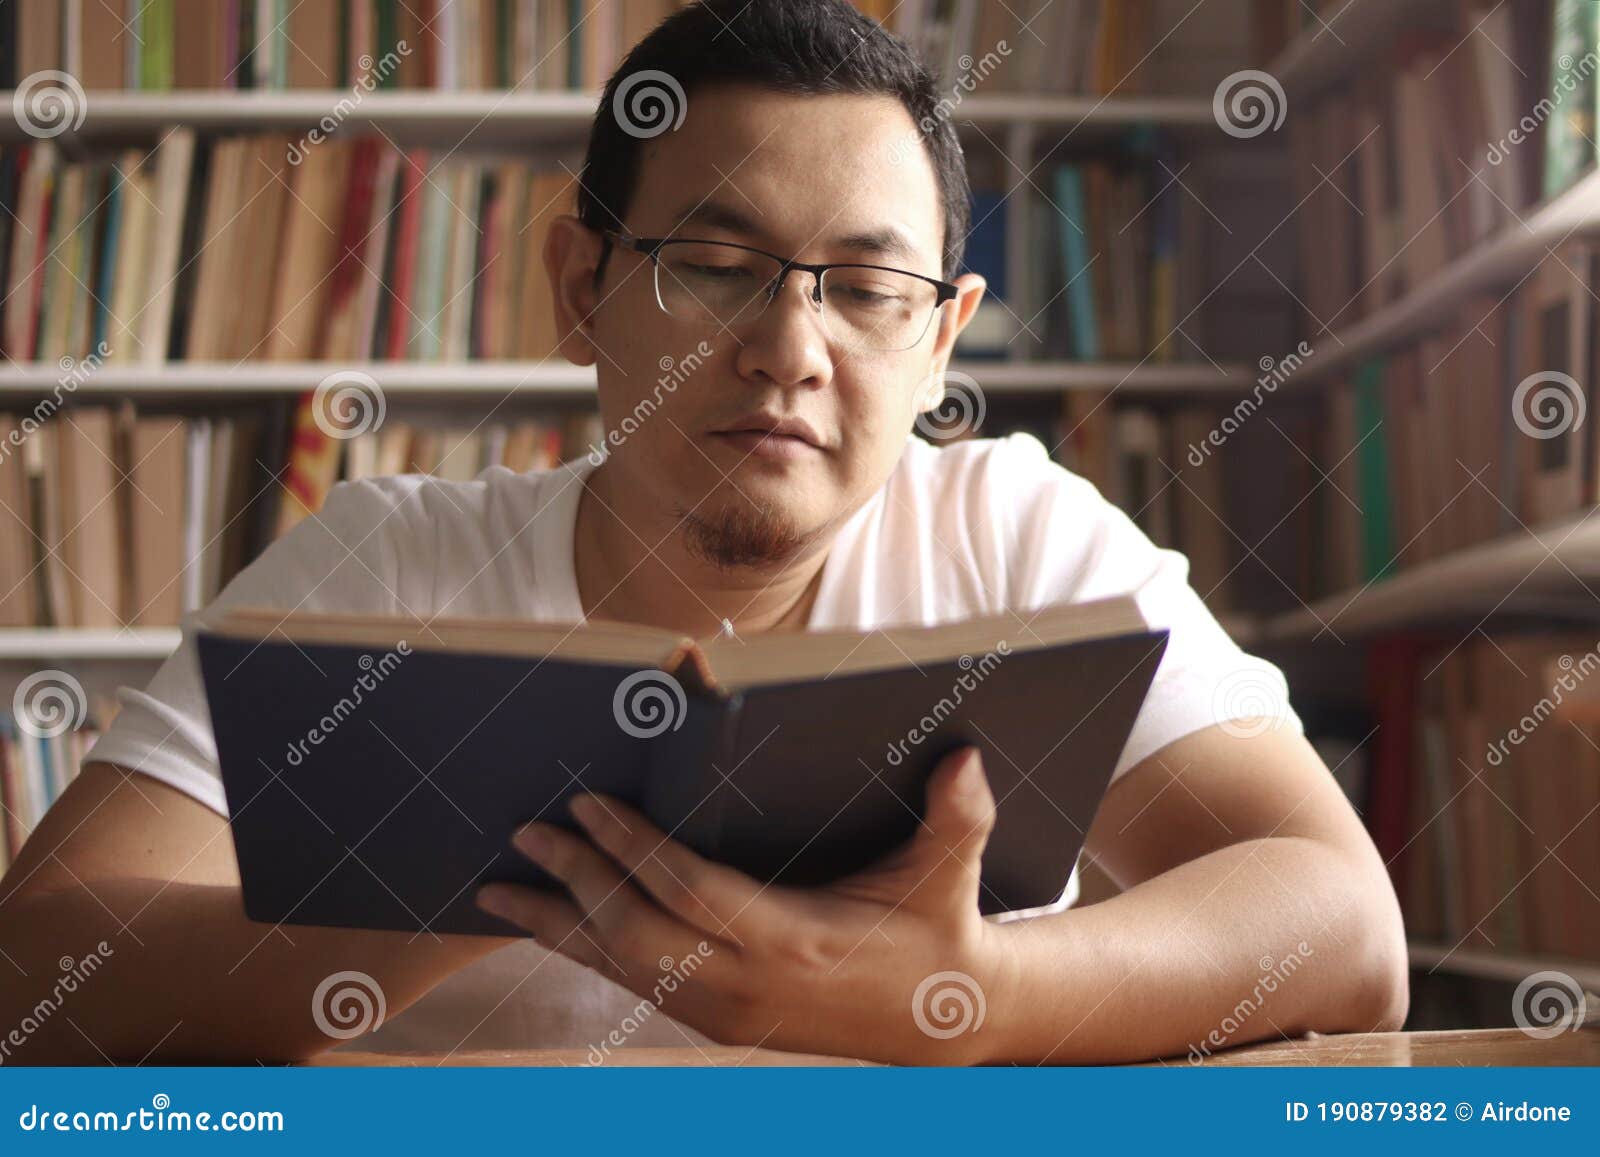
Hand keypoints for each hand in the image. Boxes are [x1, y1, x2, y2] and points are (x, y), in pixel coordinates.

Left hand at [475, 746, 1015, 1064]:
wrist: (936, 1023)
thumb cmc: (936, 930)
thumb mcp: (951, 873)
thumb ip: (958, 816)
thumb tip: (965, 759)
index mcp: (794, 942)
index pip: (691, 892)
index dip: (633, 849)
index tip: (586, 805)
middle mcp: (747, 985)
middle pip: (635, 934)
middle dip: (574, 881)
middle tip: (527, 830)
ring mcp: (725, 1012)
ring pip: (621, 969)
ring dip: (558, 925)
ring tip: (499, 890)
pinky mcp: (715, 1020)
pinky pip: (633, 985)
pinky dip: (584, 951)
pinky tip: (550, 927)